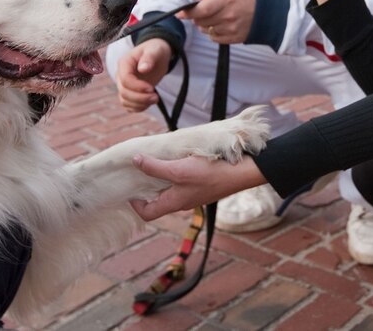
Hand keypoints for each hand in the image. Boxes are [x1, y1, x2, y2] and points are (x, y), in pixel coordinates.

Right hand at [114, 38, 172, 111]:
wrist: (157, 54)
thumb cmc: (155, 50)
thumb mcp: (155, 50)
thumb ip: (149, 57)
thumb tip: (142, 69)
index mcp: (124, 63)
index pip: (125, 80)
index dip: (137, 87)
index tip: (152, 88)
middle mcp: (121, 75)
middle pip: (124, 92)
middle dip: (141, 98)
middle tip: (156, 97)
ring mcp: (124, 85)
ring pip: (125, 101)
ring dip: (140, 104)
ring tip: (155, 99)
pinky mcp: (130, 92)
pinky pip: (128, 105)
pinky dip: (138, 108)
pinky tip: (149, 103)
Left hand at [129, 154, 265, 219]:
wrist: (241, 173)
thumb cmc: (210, 174)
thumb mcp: (178, 169)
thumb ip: (155, 167)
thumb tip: (135, 161)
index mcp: (174, 203)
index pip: (147, 213)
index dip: (135, 203)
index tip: (131, 188)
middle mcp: (182, 202)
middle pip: (157, 201)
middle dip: (146, 187)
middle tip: (139, 169)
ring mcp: (193, 194)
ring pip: (170, 190)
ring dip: (161, 178)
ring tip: (156, 160)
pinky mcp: (202, 185)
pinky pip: (182, 182)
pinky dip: (174, 173)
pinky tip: (177, 158)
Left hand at [179, 0, 254, 43]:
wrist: (271, 11)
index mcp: (226, 0)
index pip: (201, 9)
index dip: (188, 12)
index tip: (180, 13)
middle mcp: (228, 16)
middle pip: (201, 21)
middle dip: (196, 17)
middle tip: (200, 11)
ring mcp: (231, 29)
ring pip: (206, 30)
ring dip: (203, 24)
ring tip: (212, 16)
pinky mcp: (234, 39)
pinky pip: (214, 38)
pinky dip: (212, 32)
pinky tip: (218, 24)